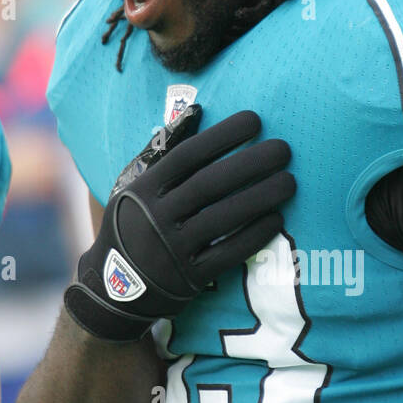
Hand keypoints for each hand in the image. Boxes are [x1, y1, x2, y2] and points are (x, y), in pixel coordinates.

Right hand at [65, 107, 294, 340]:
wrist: (113, 291)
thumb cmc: (133, 227)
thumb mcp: (134, 188)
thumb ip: (163, 153)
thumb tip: (197, 111)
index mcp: (143, 190)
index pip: (187, 155)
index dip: (222, 136)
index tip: (255, 120)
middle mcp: (156, 217)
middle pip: (209, 184)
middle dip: (250, 163)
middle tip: (284, 148)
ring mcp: (172, 250)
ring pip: (222, 218)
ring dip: (260, 198)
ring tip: (290, 181)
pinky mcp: (189, 277)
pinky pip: (227, 254)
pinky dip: (254, 235)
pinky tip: (277, 218)